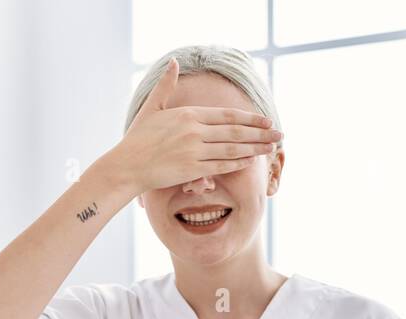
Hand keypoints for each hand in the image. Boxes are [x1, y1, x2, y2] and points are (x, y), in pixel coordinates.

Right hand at [102, 57, 282, 193]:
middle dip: (260, 133)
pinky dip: (238, 163)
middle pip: (236, 131)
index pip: (228, 114)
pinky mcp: (191, 169)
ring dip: (255, 148)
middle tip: (279, 134)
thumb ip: (166, 85)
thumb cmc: (138, 138)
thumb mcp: (152, 107)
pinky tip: (251, 161)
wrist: (126, 165)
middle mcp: (195, 131)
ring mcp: (194, 151)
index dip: (250, 118)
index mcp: (189, 114)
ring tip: (271, 148)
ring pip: (232, 149)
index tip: (266, 120)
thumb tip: (174, 62)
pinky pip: (220, 165)